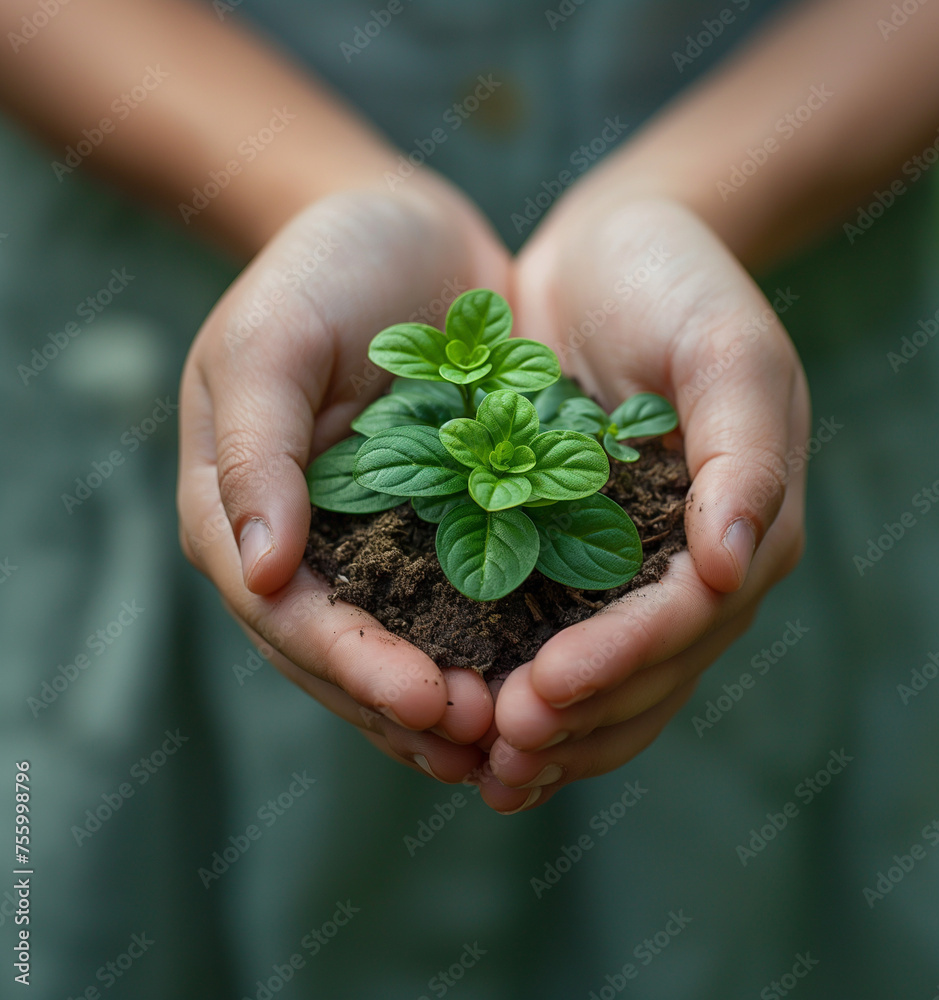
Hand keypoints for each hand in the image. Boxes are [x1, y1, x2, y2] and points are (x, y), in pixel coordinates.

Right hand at [178, 177, 510, 783]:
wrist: (405, 232)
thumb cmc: (322, 268)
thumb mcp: (272, 340)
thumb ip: (254, 451)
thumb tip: (261, 568)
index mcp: (239, 513)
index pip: (288, 618)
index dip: (355, 669)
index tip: (430, 702)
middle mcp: (301, 544)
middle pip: (343, 656)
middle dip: (410, 707)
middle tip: (486, 742)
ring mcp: (367, 541)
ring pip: (402, 645)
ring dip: (452, 700)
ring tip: (516, 737)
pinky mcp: (432, 525)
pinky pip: (455, 601)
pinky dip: (490, 646)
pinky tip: (539, 677)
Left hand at [476, 195, 808, 812]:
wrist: (610, 254)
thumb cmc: (673, 283)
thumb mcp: (726, 345)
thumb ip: (745, 451)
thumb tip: (730, 566)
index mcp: (744, 524)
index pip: (686, 620)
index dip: (620, 661)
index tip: (543, 690)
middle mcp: (697, 566)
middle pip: (649, 673)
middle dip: (579, 718)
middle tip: (500, 752)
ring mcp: (639, 571)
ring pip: (611, 684)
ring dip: (555, 735)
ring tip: (485, 767)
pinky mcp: (580, 560)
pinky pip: (562, 644)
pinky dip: (530, 693)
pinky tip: (475, 725)